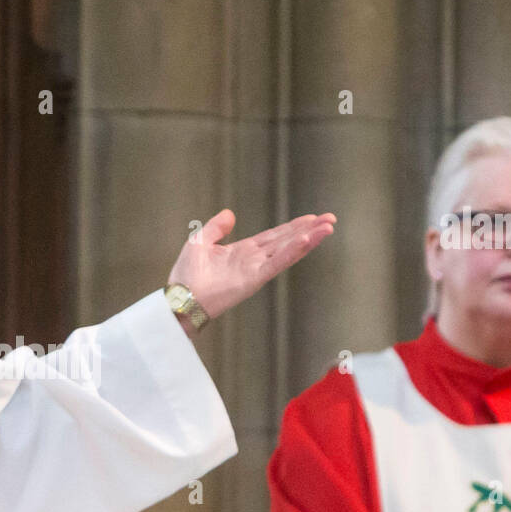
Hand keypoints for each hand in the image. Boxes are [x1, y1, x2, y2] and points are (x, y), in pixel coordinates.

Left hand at [167, 209, 336, 319]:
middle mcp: (253, 260)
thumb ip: (216, 228)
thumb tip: (230, 214)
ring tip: (328, 227)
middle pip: (286, 241)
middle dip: (308, 230)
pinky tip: (308, 241)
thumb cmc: (185, 275)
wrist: (180, 298)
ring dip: (308, 238)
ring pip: (287, 250)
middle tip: (330, 219)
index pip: (273, 236)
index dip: (293, 227)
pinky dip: (293, 252)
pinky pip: (277, 263)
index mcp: (243, 251)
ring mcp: (256, 270)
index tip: (311, 218)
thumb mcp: (200, 242)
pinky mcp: (254, 279)